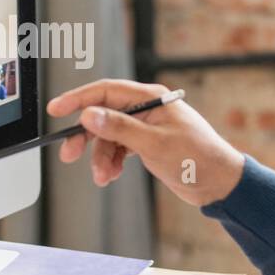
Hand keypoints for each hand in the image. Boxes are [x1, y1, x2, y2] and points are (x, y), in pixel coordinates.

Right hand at [46, 78, 244, 206]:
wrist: (219, 183)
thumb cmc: (197, 159)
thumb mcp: (154, 144)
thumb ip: (120, 128)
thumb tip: (89, 115)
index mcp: (150, 98)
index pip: (105, 91)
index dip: (78, 99)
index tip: (56, 110)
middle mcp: (146, 109)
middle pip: (103, 115)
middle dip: (85, 137)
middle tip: (68, 154)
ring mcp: (146, 127)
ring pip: (109, 137)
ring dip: (101, 157)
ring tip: (103, 177)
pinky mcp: (147, 144)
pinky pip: (119, 148)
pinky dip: (112, 162)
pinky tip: (112, 175)